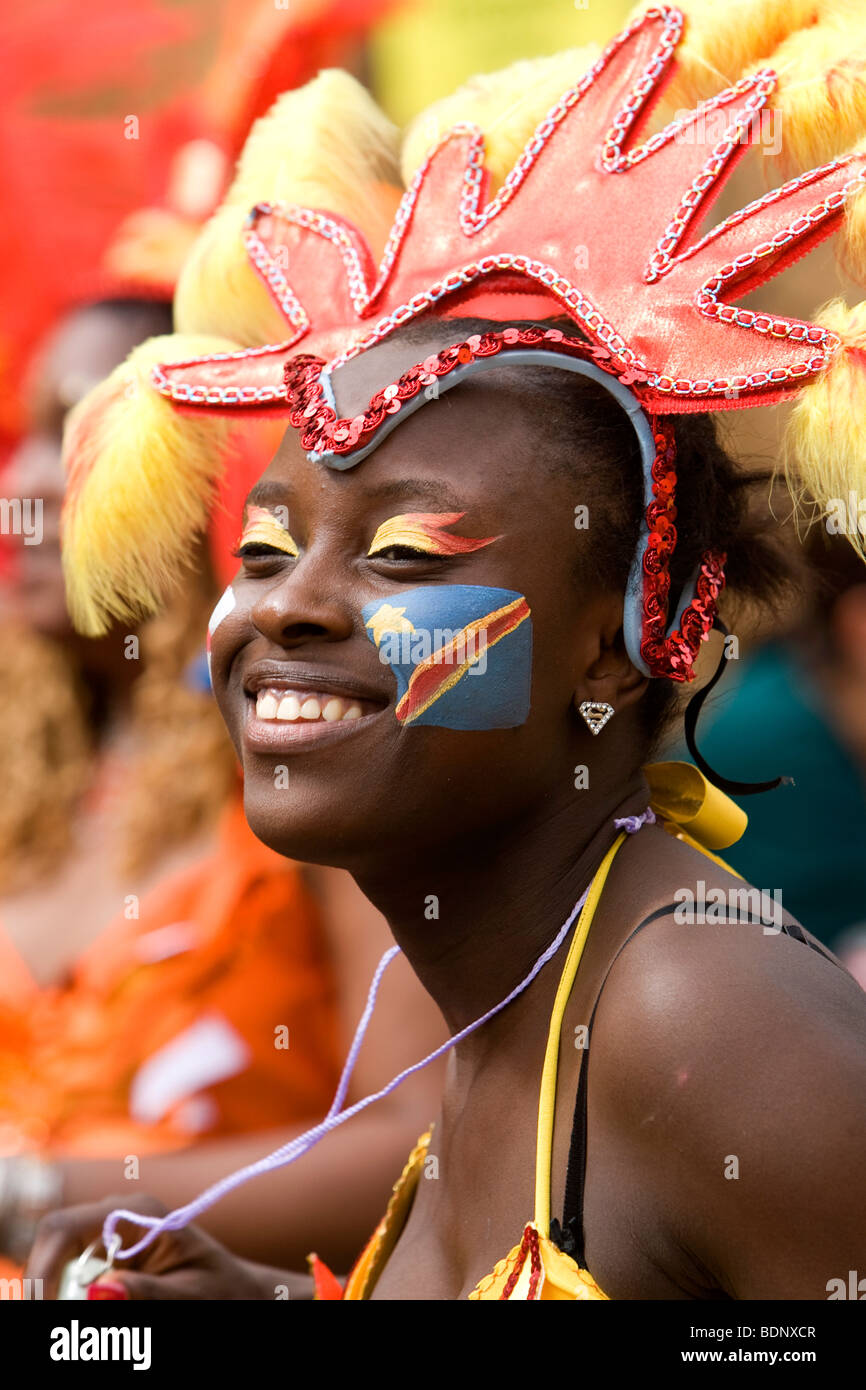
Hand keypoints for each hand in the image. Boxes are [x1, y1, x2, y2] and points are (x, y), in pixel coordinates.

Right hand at [25, 1194, 282, 1299]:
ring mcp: (114, 1230)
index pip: (65, 1226)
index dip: (43, 1265)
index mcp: (139, 1212)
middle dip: (47, 1279)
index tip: (41, 1304)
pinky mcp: (112, 1250)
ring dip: (61, 1288)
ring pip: (61, 1256)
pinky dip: (73, 1292)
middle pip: (56, 1238)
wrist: (240, 1293)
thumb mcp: (187, 1297)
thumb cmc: (222, 1292)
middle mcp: (120, 1213)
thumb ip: (145, 1293)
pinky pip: (75, 1269)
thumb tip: (98, 1291)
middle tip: (53, 1316)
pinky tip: (98, 1303)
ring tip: (88, 1310)